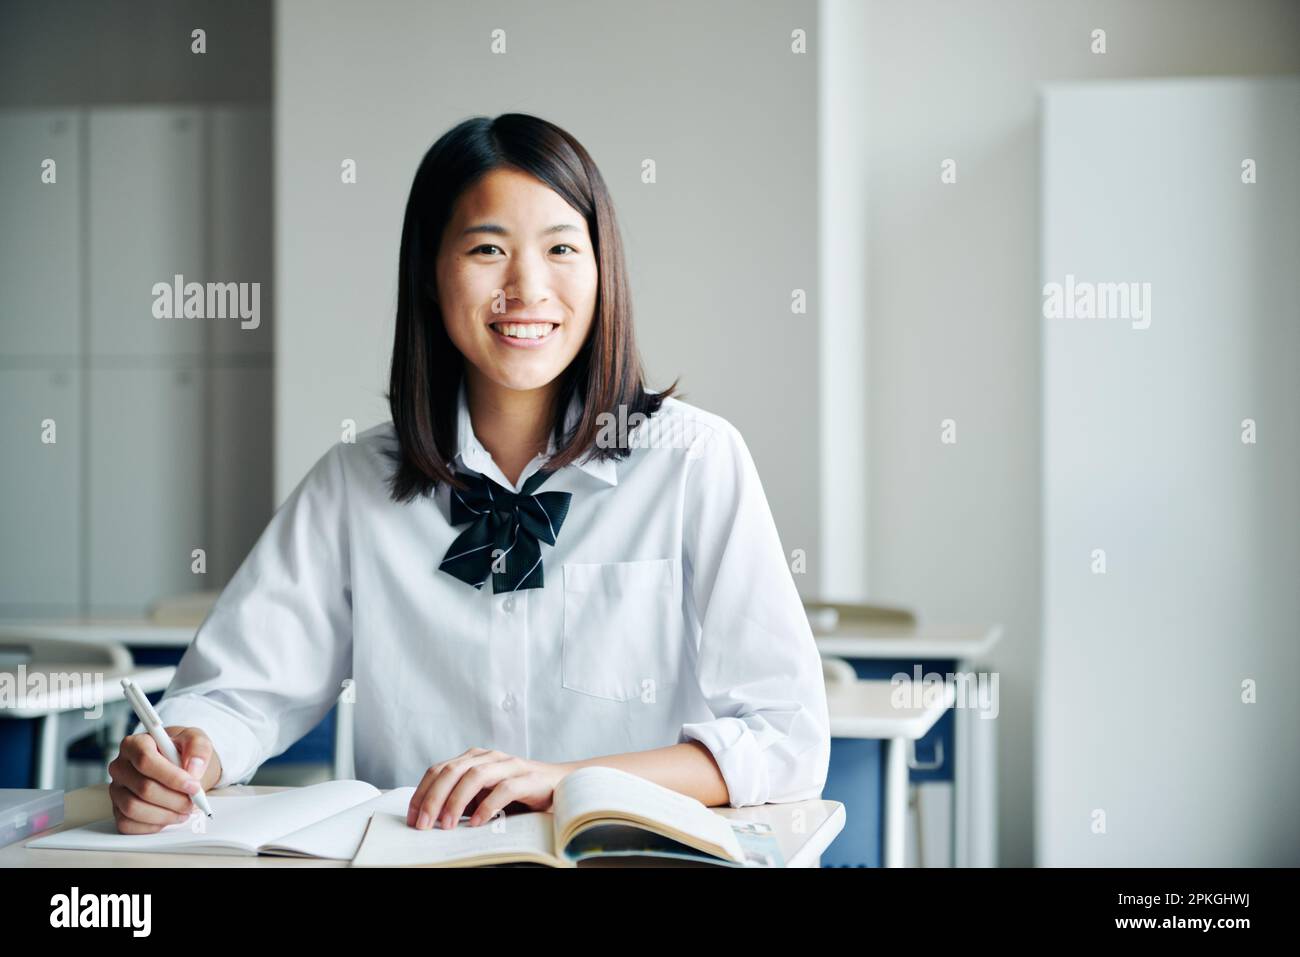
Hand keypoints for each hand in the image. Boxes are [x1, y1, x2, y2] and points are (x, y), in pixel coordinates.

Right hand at [108, 725, 222, 833]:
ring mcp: (117, 789)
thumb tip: (193, 768)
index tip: (194, 786)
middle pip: (143, 788)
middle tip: (193, 802)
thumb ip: (198, 749)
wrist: (178, 764)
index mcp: (135, 744)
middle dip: (174, 799)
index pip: (146, 760)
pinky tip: (169, 817)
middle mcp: (120, 766)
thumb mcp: (196, 740)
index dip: (172, 777)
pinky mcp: (117, 809)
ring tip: (185, 810)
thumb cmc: (183, 751)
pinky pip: (128, 824)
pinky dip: (152, 825)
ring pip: (133, 808)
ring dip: (165, 814)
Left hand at [406, 747, 571, 829]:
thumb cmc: (517, 793)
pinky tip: (477, 822)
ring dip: (456, 801)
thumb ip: (461, 799)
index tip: (412, 816)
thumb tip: (430, 818)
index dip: (423, 792)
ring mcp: (509, 765)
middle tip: (423, 824)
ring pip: (475, 775)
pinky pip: (504, 788)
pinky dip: (487, 805)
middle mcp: (489, 757)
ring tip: (446, 825)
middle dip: (433, 798)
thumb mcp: (483, 794)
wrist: (560, 785)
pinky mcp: (528, 778)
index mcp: (474, 758)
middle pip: (452, 771)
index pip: (439, 769)